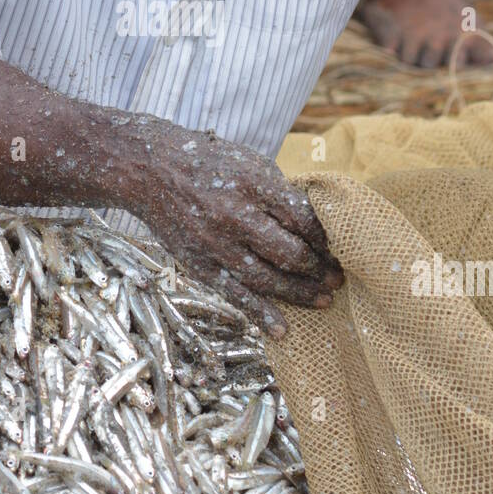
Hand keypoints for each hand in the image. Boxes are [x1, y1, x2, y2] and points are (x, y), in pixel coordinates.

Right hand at [113, 118, 343, 335]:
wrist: (151, 169)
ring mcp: (215, 243)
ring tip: (325, 300)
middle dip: (320, 270)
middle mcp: (234, 215)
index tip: (341, 248)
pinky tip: (283, 329)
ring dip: (301, 294)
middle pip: (290, 253)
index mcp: (253, 183)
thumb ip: (281, 194)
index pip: (303, 219)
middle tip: (340, 278)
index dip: (326, 239)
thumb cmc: (210, 163)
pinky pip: (235, 295)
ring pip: (267, 279)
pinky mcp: (199, 264)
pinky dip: (261, 315)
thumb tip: (316, 226)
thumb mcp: (250, 163)